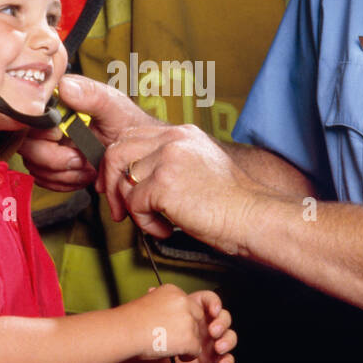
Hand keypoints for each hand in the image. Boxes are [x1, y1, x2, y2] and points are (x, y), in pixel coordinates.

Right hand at [18, 74, 156, 190]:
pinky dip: (66, 181)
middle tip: (80, 158)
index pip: (29, 116)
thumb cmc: (126, 125)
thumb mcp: (113, 106)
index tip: (62, 137)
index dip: (44, 132)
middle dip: (55, 159)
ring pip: (35, 166)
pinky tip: (83, 172)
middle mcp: (46, 122)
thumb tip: (65, 87)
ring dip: (64, 172)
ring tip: (87, 164)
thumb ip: (91, 95)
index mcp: (57, 101)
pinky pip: (44, 180)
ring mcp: (46, 145)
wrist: (134, 153)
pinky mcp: (49, 166)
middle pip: (28, 145)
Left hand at [97, 123, 266, 255]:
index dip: (117, 162)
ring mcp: (167, 159)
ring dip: (132, 208)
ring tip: (155, 222)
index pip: (131, 136)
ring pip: (123, 181)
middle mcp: (172, 140)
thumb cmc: (231, 201)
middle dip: (110, 183)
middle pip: (117, 151)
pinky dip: (145, 223)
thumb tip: (139, 177)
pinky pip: (134, 205)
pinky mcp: (163, 184)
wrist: (252, 216)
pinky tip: (166, 229)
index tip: (119, 186)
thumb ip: (171, 163)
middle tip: (119, 209)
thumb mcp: (200, 167)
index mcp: (181, 133)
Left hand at [141, 289, 236, 362]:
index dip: (215, 303)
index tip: (213, 310)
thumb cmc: (151, 334)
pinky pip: (225, 358)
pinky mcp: (210, 357)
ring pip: (228, 336)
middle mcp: (204, 323)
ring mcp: (209, 340)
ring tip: (218, 347)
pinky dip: (227, 361)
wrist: (147, 355)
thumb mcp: (156, 316)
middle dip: (221, 323)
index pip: (210, 300)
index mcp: (193, 308)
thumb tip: (152, 290)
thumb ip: (160, 307)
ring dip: (227, 341)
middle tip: (213, 330)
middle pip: (223, 317)